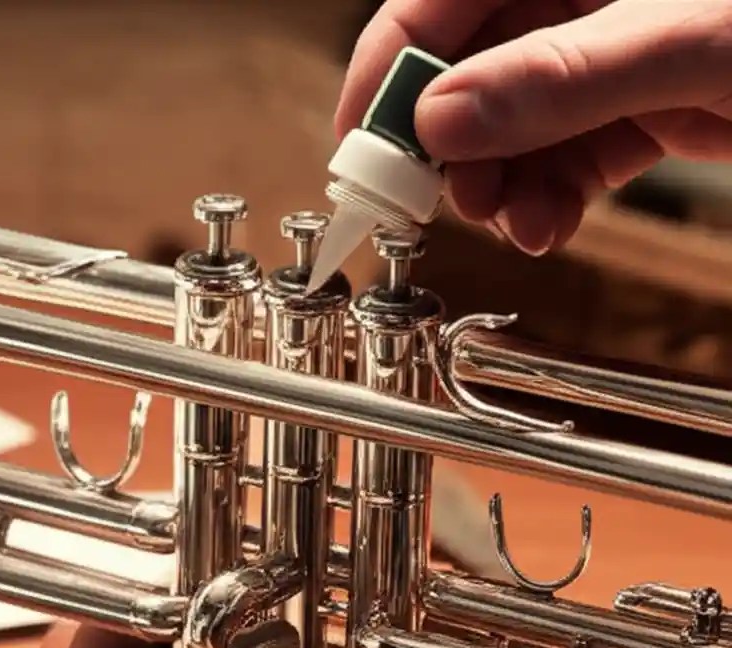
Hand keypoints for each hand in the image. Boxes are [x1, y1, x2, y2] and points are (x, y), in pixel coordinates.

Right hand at [335, 0, 731, 255]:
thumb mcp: (688, 41)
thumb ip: (561, 77)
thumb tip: (440, 118)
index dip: (390, 64)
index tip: (360, 138)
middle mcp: (582, 1)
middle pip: (469, 70)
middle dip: (447, 145)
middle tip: (434, 198)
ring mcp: (611, 58)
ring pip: (512, 127)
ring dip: (497, 186)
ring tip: (507, 220)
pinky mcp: (643, 110)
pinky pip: (567, 158)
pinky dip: (548, 200)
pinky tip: (547, 225)